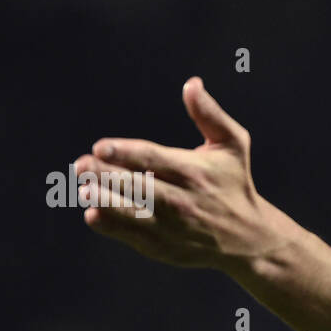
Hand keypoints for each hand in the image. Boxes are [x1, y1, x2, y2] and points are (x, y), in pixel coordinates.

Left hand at [75, 77, 297, 272]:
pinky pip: (133, 236)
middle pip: (139, 186)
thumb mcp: (233, 146)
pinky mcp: (164, 247)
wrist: (249, 239)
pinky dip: (112, 227)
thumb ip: (211, 115)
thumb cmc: (234, 184)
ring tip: (84, 191)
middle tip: (81, 165)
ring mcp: (172, 227)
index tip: (99, 147)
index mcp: (195, 171)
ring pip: (133, 213)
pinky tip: (93, 215)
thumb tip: (192, 84)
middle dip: (107, 176)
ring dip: (107, 202)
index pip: (154, 160)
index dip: (125, 153)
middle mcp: (183, 200)